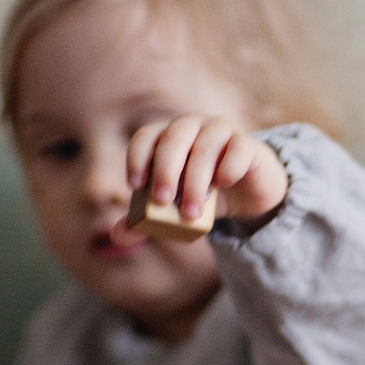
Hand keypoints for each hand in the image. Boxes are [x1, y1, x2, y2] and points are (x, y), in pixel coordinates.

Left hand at [126, 116, 287, 228]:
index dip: (138, 158)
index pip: (146, 137)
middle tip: (163, 201)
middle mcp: (192, 127)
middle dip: (165, 170)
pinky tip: (222, 184)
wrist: (247, 195)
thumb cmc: (203, 195)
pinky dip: (228, 167)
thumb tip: (117, 236)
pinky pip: (237, 148)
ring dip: (196, 181)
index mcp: (167, 138)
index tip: (135, 185)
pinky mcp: (247, 145)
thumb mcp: (173, 211)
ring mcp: (221, 132)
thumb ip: (146, 222)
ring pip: (205, 146)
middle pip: (173, 138)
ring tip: (192, 213)